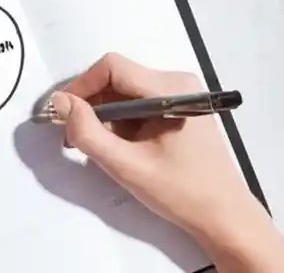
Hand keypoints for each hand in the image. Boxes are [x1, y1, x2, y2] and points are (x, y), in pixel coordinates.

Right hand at [49, 53, 283, 272]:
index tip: (62, 113)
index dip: (81, 86)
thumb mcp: (127, 166)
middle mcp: (178, 83)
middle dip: (92, 106)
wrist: (224, 216)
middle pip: (118, 80)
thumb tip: (59, 103)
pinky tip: (120, 149)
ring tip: (99, 148)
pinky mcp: (180, 109)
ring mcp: (181, 96)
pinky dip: (122, 123)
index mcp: (171, 90)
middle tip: (75, 137)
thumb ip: (88, 133)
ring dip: (106, 118)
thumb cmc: (182, 193)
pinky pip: (139, 105)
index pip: (112, 68)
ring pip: (126, 94)